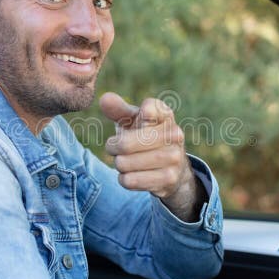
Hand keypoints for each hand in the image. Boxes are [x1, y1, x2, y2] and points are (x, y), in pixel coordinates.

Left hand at [99, 92, 203, 221]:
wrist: (172, 167)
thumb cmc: (145, 136)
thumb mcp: (132, 121)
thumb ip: (118, 109)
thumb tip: (104, 98)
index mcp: (165, 114)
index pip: (146, 109)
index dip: (128, 120)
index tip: (132, 125)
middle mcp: (175, 133)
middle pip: (124, 144)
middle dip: (113, 147)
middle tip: (115, 148)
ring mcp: (174, 157)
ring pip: (124, 164)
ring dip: (119, 164)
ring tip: (127, 161)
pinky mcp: (169, 179)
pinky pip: (129, 180)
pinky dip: (125, 178)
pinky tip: (134, 174)